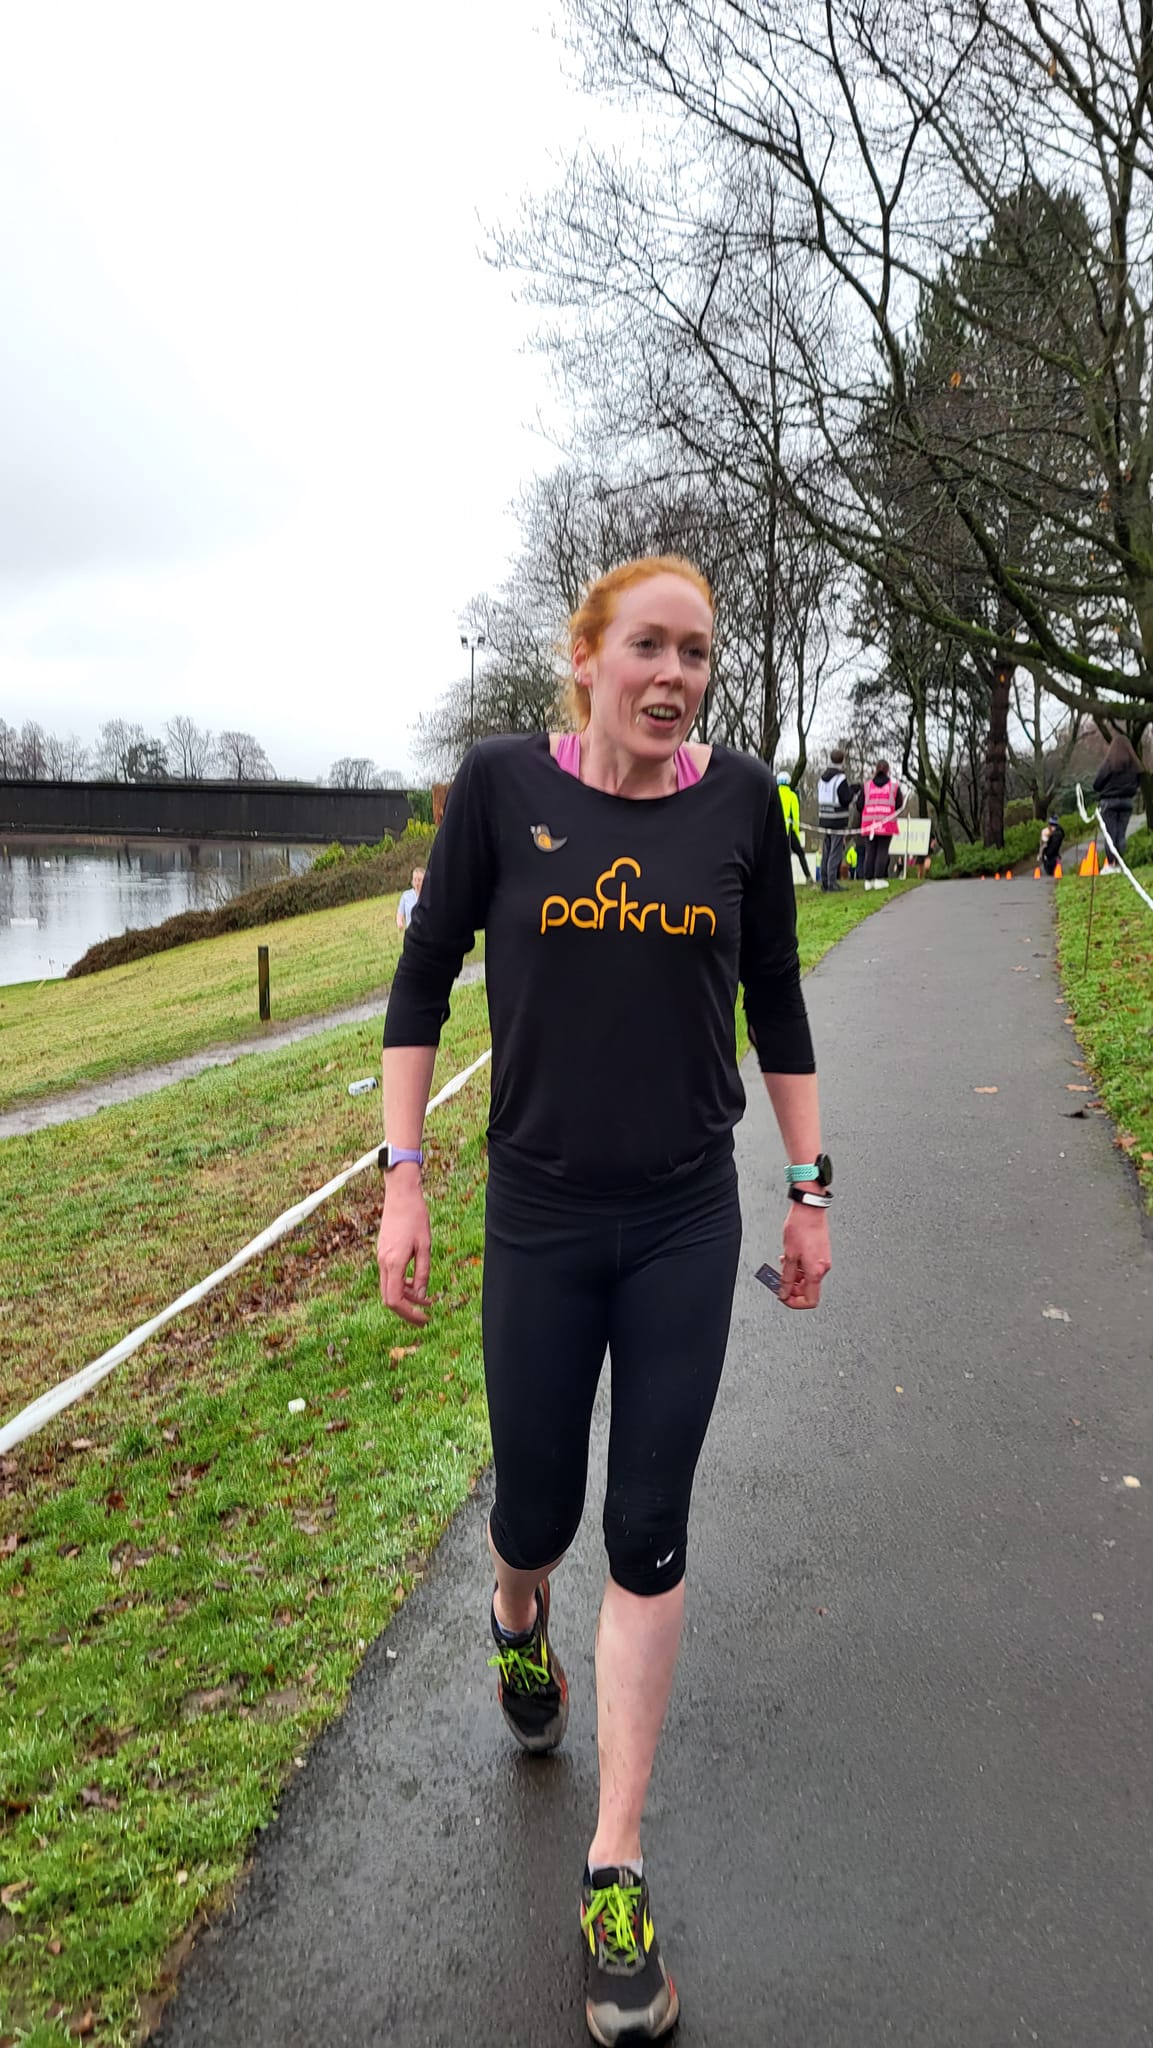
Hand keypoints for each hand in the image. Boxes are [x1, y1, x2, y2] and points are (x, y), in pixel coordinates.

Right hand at [377, 1176, 431, 1324]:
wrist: (401, 1194)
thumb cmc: (416, 1217)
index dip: (409, 1314)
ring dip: (407, 1298)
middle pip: (389, 1298)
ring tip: (426, 1300)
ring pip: (389, 1288)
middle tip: (424, 1318)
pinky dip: (403, 1285)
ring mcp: (381, 1257)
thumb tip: (422, 1294)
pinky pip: (390, 1276)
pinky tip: (417, 1284)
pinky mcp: (383, 1252)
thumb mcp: (425, 1246)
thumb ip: (423, 1272)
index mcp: (394, 1262)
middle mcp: (383, 1262)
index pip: (395, 1300)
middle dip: (406, 1311)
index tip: (424, 1320)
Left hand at [778, 1201, 830, 1309]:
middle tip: (779, 1281)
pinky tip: (790, 1259)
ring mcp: (823, 1260)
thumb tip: (783, 1292)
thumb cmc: (800, 1227)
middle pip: (808, 1290)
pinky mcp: (821, 1253)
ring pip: (808, 1278)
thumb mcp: (789, 1255)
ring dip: (794, 1276)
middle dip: (792, 1288)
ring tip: (783, 1266)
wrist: (810, 1210)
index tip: (784, 1297)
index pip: (811, 1300)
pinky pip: (810, 1267)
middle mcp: (822, 1268)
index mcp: (816, 1271)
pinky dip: (799, 1267)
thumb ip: (786, 1277)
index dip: (796, 1302)